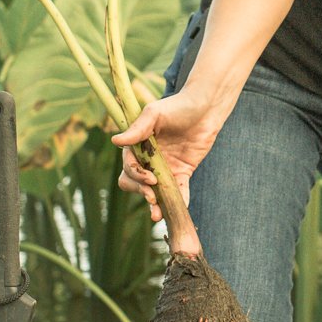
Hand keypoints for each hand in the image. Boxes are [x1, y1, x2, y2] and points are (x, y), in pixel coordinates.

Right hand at [110, 90, 223, 224]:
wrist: (206, 108)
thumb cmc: (177, 106)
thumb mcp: (155, 114)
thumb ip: (138, 129)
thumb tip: (115, 141)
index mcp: (138, 146)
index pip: (129, 167)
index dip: (136, 176)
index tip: (149, 179)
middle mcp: (149, 159)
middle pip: (136, 183)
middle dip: (141, 192)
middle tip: (152, 197)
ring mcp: (165, 167)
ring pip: (155, 191)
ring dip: (155, 204)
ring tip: (158, 216)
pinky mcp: (182, 172)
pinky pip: (179, 190)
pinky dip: (179, 201)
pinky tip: (181, 209)